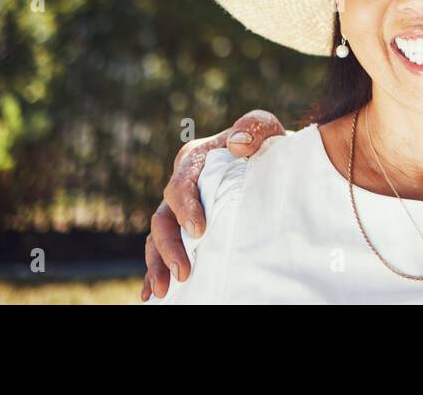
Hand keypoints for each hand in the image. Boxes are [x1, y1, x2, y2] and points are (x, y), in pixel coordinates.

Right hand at [141, 109, 285, 300]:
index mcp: (193, 160)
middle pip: (162, 218)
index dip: (185, 208)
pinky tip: (150, 293)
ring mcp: (180, 211)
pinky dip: (152, 271)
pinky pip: (162, 251)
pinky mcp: (185, 230)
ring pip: (157, 239)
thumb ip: (252, 128)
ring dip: (157, 264)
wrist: (272, 162)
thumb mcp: (263, 127)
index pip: (180, 185)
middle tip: (183, 271)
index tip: (200, 231)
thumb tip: (237, 144)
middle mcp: (180, 187)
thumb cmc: (264, 143)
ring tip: (163, 290)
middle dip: (169, 246)